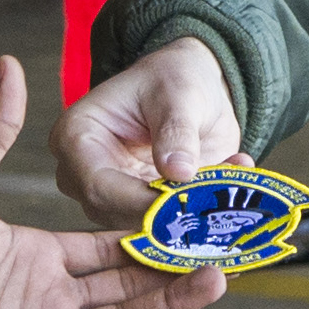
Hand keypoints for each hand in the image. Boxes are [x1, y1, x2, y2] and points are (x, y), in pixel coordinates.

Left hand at [0, 55, 225, 308]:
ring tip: (215, 284)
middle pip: (126, 286)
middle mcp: (47, 297)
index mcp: (35, 257)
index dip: (147, 235)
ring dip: (170, 305)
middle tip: (221, 256)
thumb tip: (9, 63)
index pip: (105, 246)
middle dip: (173, 271)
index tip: (188, 219)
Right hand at [47, 36, 249, 224]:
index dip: (138, 203)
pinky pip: (168, 226)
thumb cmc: (174, 78)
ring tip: (229, 187)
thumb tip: (179, 172)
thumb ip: (177, 132)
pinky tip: (232, 186)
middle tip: (214, 205)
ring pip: (142, 229)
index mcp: (77, 137)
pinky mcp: (141, 209)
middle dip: (166, 218)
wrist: (195, 87)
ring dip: (189, 217)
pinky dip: (201, 215)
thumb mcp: (178, 94)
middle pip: (116, 216)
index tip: (182, 204)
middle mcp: (85, 174)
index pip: (98, 186)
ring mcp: (113, 195)